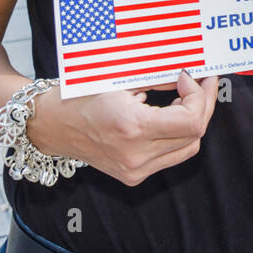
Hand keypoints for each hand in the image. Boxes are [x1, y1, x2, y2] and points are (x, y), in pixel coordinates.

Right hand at [27, 69, 218, 186]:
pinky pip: (172, 156)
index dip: (199, 96)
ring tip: (184, 98)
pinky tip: (170, 115)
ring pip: (189, 147)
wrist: (50, 125)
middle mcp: (135, 155)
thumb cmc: (79, 97)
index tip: (190, 77)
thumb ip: (159, 80)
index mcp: (132, 128)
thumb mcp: (120, 80)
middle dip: (203, 104)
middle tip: (200, 82)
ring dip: (194, 120)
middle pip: (195, 134)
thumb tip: (190, 76)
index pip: (191, 121)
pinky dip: (179, 135)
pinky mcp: (134, 175)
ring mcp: (135, 170)